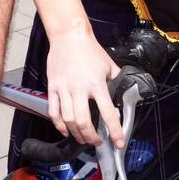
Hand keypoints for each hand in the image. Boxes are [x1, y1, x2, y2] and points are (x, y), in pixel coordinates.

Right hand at [45, 30, 121, 147]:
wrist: (69, 36)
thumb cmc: (90, 50)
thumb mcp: (109, 65)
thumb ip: (117, 81)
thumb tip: (125, 93)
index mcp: (96, 84)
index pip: (107, 113)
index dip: (114, 131)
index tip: (118, 143)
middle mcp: (79, 89)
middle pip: (83, 122)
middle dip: (91, 137)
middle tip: (96, 141)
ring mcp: (64, 89)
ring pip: (68, 120)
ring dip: (76, 134)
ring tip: (82, 138)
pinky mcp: (53, 87)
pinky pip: (54, 112)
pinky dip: (59, 125)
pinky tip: (65, 130)